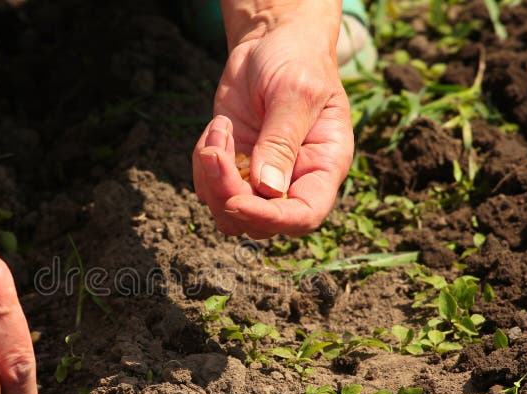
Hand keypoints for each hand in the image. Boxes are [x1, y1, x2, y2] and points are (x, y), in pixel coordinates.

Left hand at [193, 5, 353, 238]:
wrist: (272, 40)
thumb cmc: (297, 60)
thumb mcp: (295, 93)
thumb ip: (282, 141)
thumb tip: (268, 190)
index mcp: (324, 166)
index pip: (303, 216)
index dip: (271, 219)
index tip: (236, 202)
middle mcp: (294, 180)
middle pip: (259, 221)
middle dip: (228, 192)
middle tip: (218, 148)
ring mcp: (261, 176)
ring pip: (228, 211)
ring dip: (211, 177)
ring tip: (220, 129)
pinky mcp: (234, 165)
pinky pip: (209, 186)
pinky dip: (202, 162)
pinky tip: (218, 127)